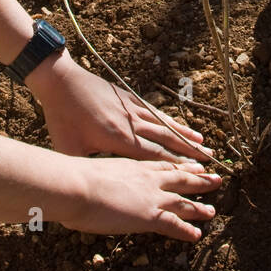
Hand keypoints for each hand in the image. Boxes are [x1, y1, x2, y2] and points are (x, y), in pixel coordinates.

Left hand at [29, 51, 213, 162]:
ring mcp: (131, 108)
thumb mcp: (69, 149)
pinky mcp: (128, 97)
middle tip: (210, 160)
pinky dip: (169, 118)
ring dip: (184, 133)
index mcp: (118, 139)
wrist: (60, 81)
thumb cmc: (61, 117)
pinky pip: (154, 110)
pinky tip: (178, 122)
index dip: (176, 164)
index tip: (194, 172)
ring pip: (164, 123)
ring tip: (203, 142)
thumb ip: (86, 169)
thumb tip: (94, 190)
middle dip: (189, 151)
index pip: (154, 155)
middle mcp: (130, 123)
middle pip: (166, 139)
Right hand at [63, 157, 218, 240]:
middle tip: (215, 178)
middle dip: (199, 179)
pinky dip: (187, 230)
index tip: (194, 164)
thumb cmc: (73, 179)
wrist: (76, 185)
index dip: (180, 166)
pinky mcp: (150, 216)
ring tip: (212, 210)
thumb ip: (99, 179)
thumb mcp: (91, 171)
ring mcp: (151, 197)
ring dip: (199, 206)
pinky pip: (175, 225)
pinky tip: (197, 235)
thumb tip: (92, 186)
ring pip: (182, 201)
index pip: (162, 166)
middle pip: (180, 178)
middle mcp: (147, 178)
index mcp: (133, 166)